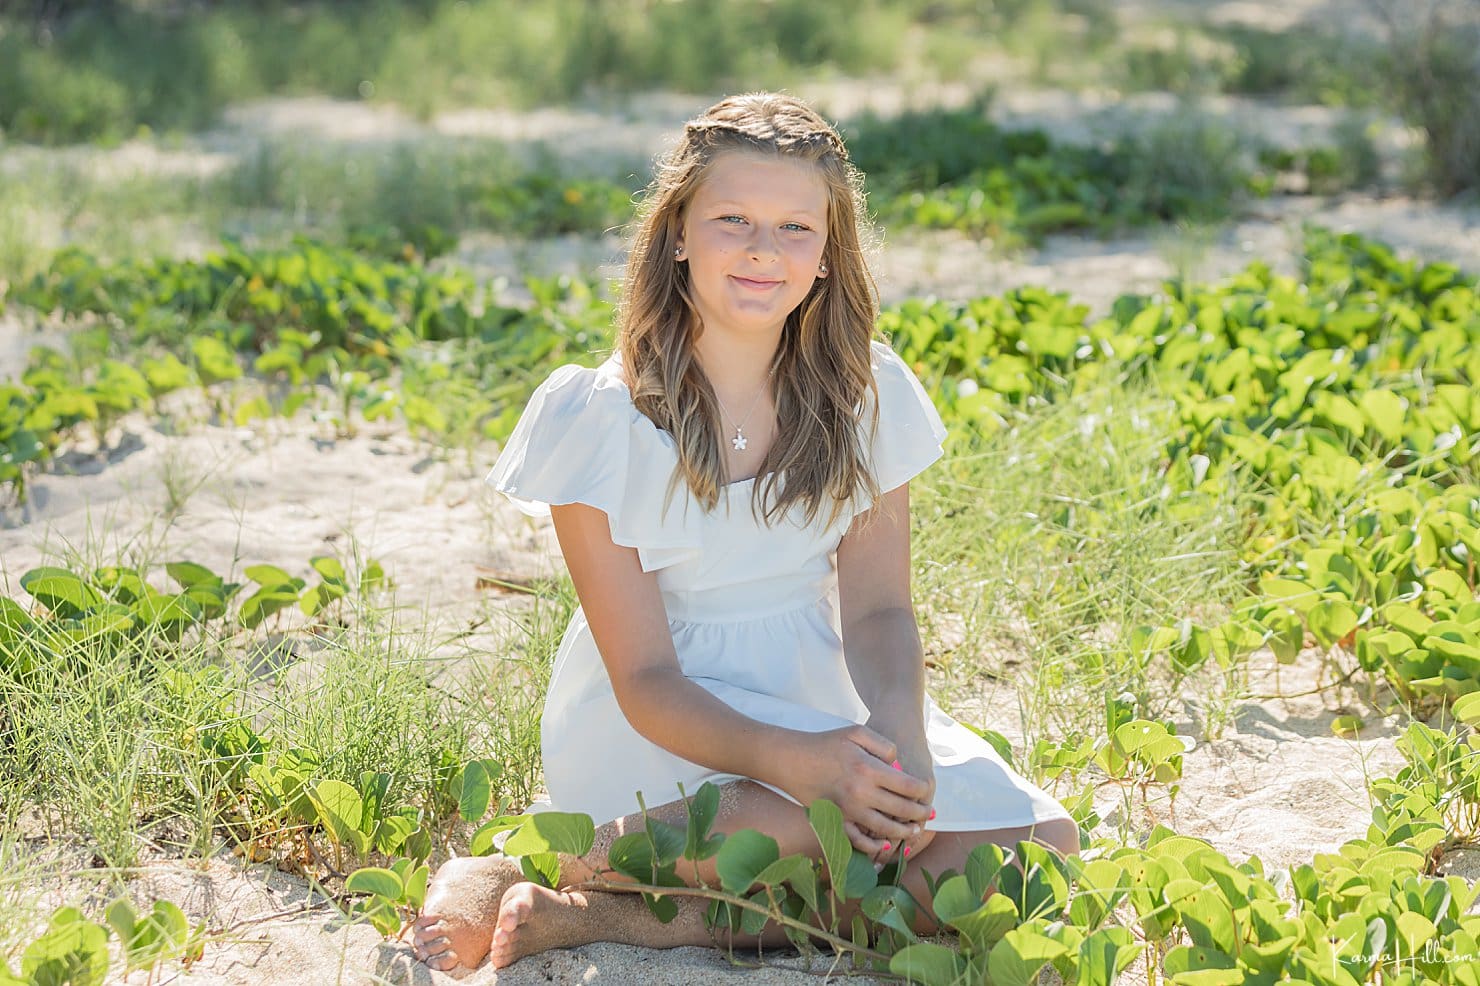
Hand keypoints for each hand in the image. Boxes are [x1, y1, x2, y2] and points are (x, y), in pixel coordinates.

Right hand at [782, 724, 932, 855]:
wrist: (792, 760)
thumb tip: (899, 764)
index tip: (926, 791)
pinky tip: (884, 844)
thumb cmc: (826, 744)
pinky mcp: (836, 821)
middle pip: (900, 809)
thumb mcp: (856, 733)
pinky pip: (858, 840)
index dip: (921, 791)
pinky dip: (873, 846)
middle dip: (918, 813)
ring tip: (913, 831)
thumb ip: (883, 745)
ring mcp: (848, 810)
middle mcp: (861, 792)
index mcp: (869, 769)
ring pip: (884, 828)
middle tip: (927, 813)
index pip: (907, 785)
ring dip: (903, 832)